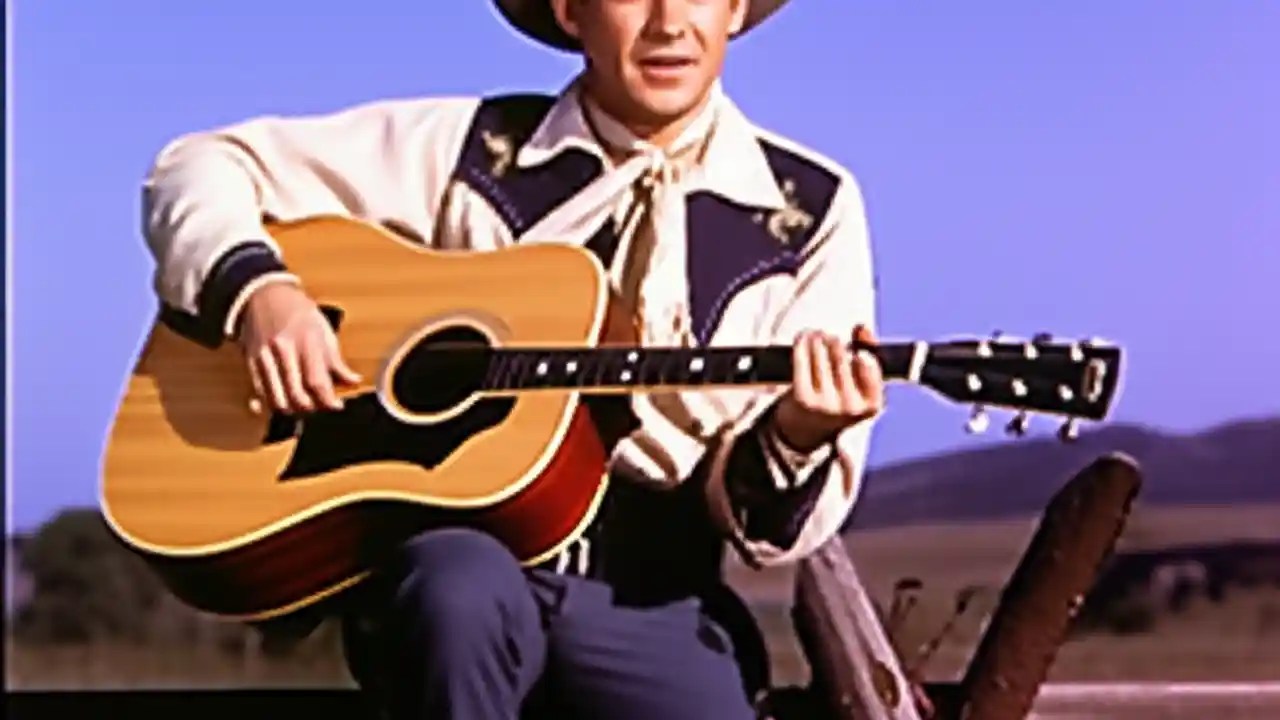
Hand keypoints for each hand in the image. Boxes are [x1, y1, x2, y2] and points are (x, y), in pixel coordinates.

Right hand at [239, 282, 360, 414]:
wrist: (264, 294)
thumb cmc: (298, 312)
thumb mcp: (323, 330)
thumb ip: (336, 360)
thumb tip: (354, 382)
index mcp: (307, 341)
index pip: (317, 381)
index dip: (328, 401)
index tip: (337, 407)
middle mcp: (284, 350)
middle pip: (296, 395)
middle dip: (311, 409)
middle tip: (320, 407)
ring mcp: (265, 357)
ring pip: (277, 399)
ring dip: (292, 410)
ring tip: (303, 407)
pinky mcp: (251, 362)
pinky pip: (260, 392)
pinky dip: (272, 403)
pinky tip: (284, 403)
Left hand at [772, 325, 883, 452]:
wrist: (805, 430)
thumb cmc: (838, 398)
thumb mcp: (861, 384)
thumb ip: (869, 353)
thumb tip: (862, 326)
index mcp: (871, 405)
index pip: (869, 364)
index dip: (862, 351)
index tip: (856, 352)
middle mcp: (849, 406)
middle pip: (841, 354)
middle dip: (835, 341)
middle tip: (829, 339)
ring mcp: (824, 403)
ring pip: (821, 351)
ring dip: (818, 337)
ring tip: (816, 335)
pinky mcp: (802, 397)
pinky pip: (802, 357)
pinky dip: (803, 342)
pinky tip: (804, 337)